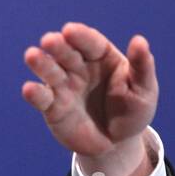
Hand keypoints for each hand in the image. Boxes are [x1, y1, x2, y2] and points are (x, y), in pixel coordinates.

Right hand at [22, 22, 158, 159]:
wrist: (118, 144)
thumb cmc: (133, 110)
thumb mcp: (144, 89)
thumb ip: (142, 66)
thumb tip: (140, 40)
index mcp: (101, 56)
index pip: (90, 42)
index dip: (80, 36)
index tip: (70, 30)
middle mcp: (79, 67)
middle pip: (66, 52)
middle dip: (57, 46)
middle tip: (49, 41)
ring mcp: (64, 86)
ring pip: (50, 71)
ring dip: (41, 63)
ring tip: (31, 55)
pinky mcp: (53, 108)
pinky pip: (42, 99)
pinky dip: (35, 94)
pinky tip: (29, 89)